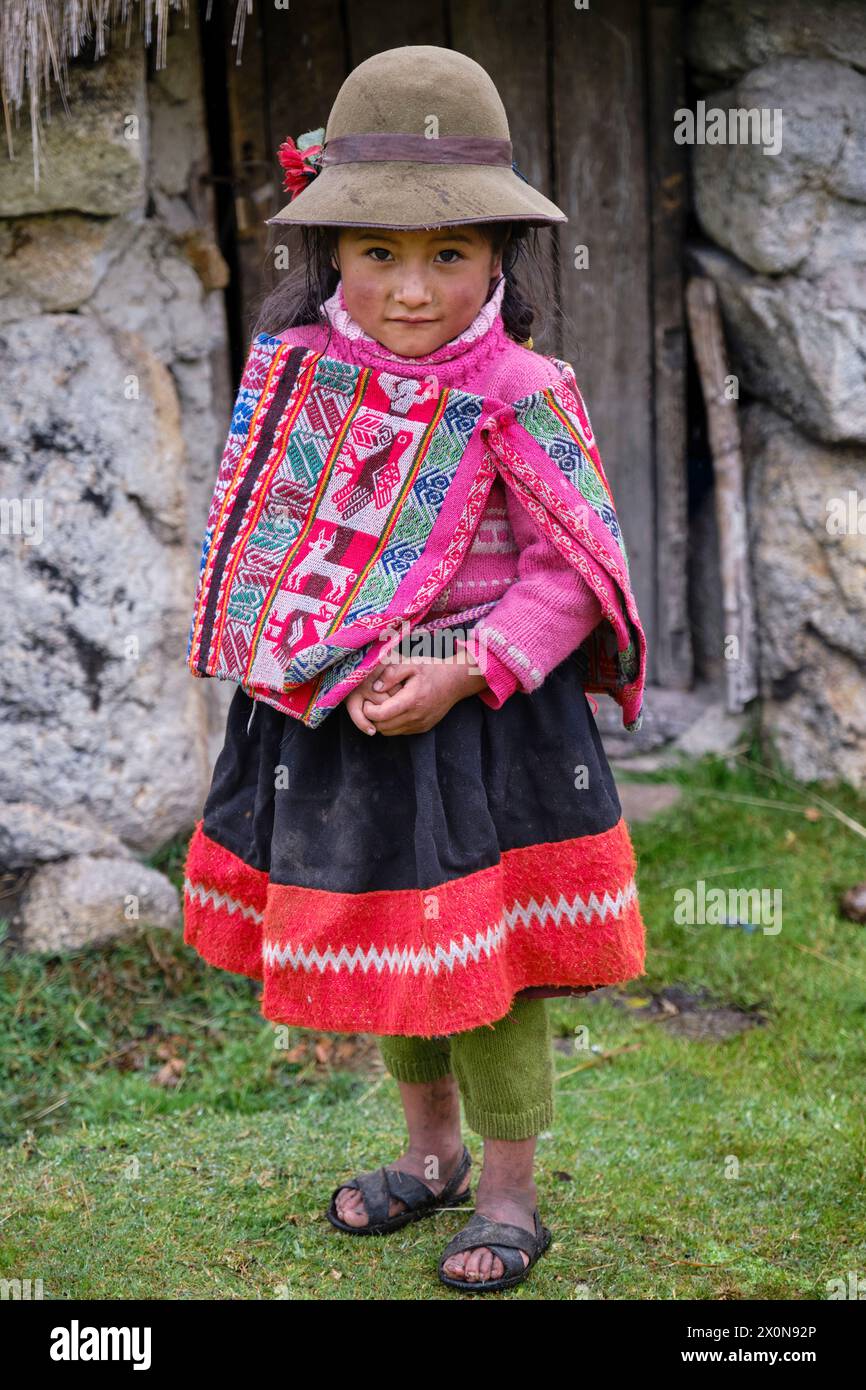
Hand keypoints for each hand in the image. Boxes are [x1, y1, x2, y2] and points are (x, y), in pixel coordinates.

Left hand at [345, 650, 488, 735]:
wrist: (456, 681)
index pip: (381, 715)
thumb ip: (391, 674)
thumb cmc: (432, 670)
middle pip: (383, 727)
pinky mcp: (423, 728)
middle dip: (372, 717)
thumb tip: (374, 688)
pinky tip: (394, 711)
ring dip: (382, 722)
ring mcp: (420, 725)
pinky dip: (393, 724)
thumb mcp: (411, 664)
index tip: (366, 700)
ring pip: (391, 732)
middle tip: (370, 704)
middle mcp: (416, 716)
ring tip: (381, 707)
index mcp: (411, 700)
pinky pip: (401, 731)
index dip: (368, 710)